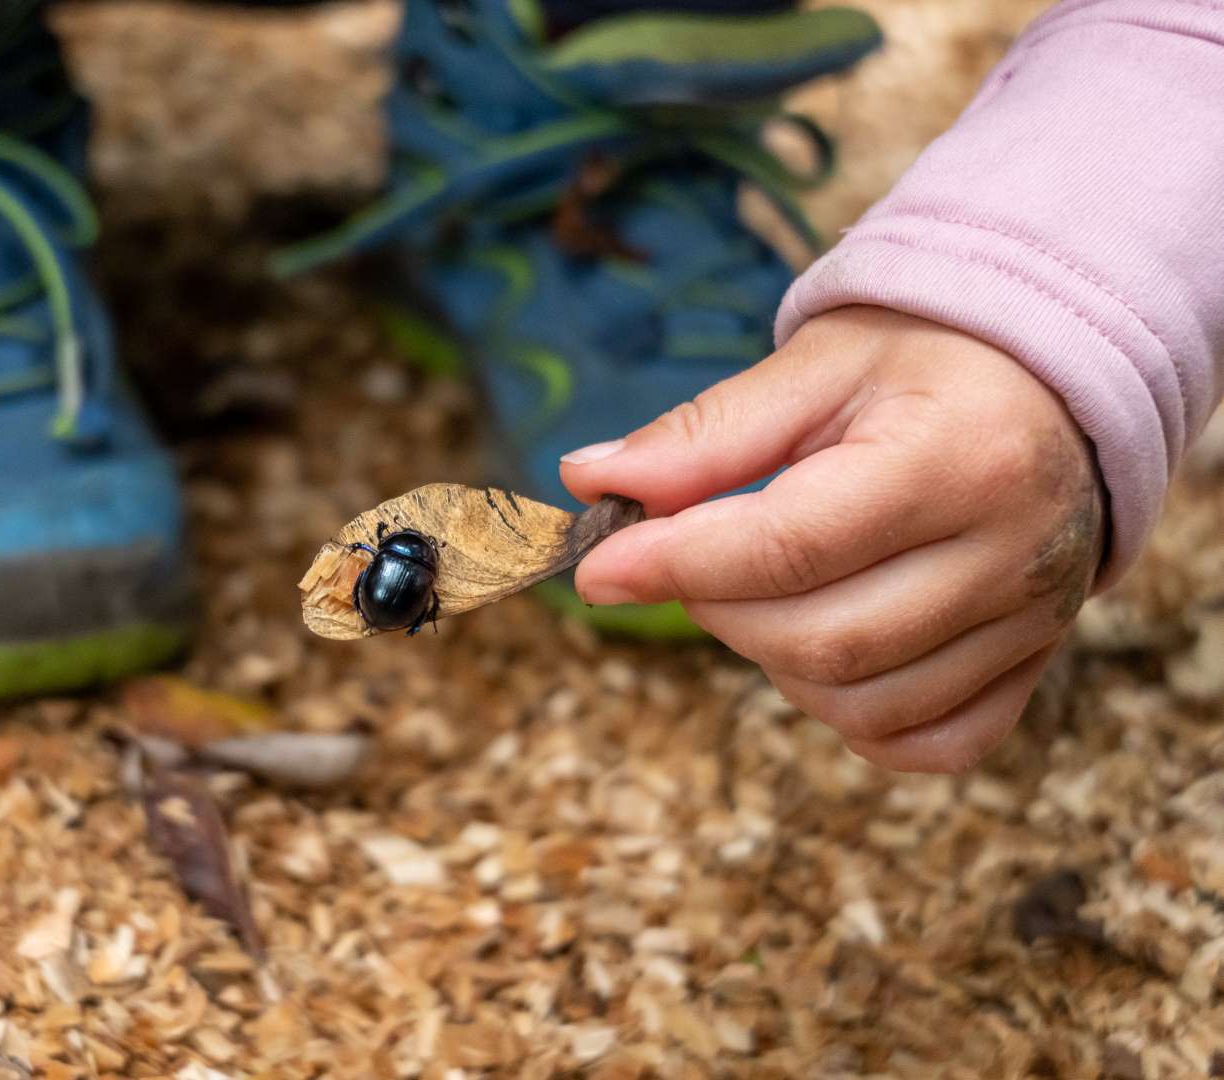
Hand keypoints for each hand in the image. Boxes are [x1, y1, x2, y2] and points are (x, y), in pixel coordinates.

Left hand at [561, 307, 1104, 771]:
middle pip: (820, 640)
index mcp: (956, 458)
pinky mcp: (1034, 665)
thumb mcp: (814, 367)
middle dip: (719, 610)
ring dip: (774, 662)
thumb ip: (705, 435)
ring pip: (863, 703)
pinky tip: (825, 649)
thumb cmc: (924, 360)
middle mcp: (1012, 554)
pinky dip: (855, 716)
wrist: (1054, 378)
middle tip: (691, 559)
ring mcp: (1033, 621)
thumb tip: (591, 482)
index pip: (789, 547)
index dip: (676, 565)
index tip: (599, 566)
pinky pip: (928, 741)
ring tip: (762, 591)